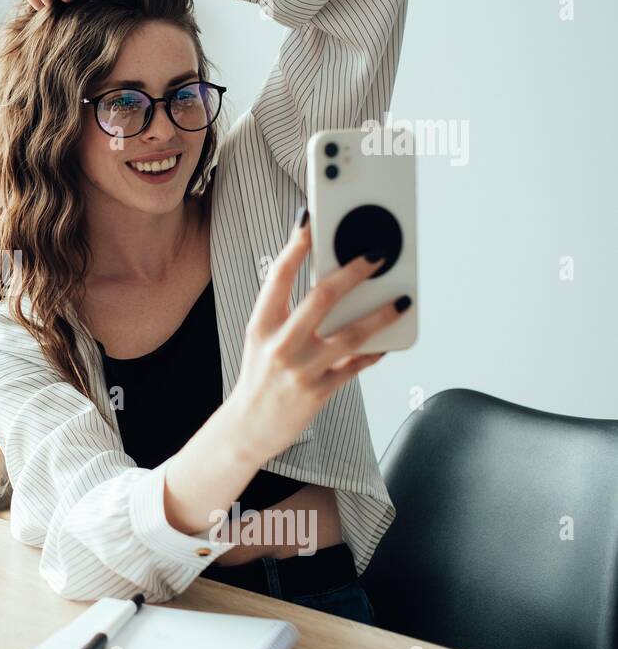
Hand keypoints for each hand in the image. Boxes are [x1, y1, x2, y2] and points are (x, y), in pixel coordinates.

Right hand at [223, 209, 408, 465]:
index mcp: (261, 325)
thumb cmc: (259, 376)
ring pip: (349, 335)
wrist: (247, 428)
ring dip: (380, 314)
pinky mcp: (318, 391)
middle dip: (353, 272)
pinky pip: (355, 367)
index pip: (278, 276)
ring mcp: (300, 369)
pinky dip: (374, 352)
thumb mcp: (262, 338)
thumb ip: (286, 310)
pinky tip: (388, 340)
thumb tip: (325, 277)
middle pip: (321, 299)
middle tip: (377, 255)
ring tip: (401, 300)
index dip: (296, 245)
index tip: (312, 220)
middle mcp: (279, 345)